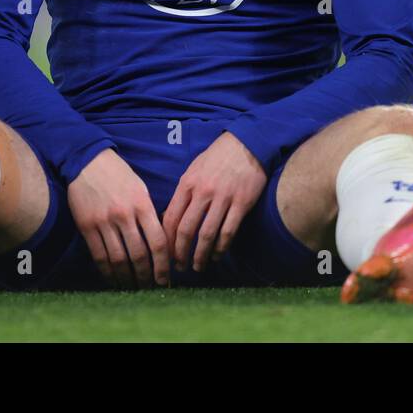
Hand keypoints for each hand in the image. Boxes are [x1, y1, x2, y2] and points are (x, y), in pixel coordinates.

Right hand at [67, 149, 170, 288]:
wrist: (88, 161)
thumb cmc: (118, 175)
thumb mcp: (140, 189)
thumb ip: (149, 214)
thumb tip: (159, 243)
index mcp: (142, 204)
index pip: (157, 241)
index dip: (163, 265)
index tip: (165, 279)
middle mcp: (124, 214)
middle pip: (139, 255)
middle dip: (146, 276)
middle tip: (150, 288)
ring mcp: (104, 221)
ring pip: (119, 259)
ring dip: (127, 278)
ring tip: (133, 288)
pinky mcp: (87, 226)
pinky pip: (99, 256)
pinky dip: (107, 272)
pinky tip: (113, 279)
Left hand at [162, 132, 266, 273]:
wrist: (247, 144)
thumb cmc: (217, 158)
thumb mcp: (194, 170)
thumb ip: (183, 193)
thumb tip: (170, 218)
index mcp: (187, 184)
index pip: (170, 218)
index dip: (167, 241)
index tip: (166, 254)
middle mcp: (202, 192)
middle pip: (186, 230)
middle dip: (180, 253)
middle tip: (179, 267)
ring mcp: (222, 198)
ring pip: (207, 234)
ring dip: (200, 255)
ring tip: (197, 266)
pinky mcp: (241, 203)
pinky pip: (228, 231)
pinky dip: (221, 248)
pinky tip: (217, 255)